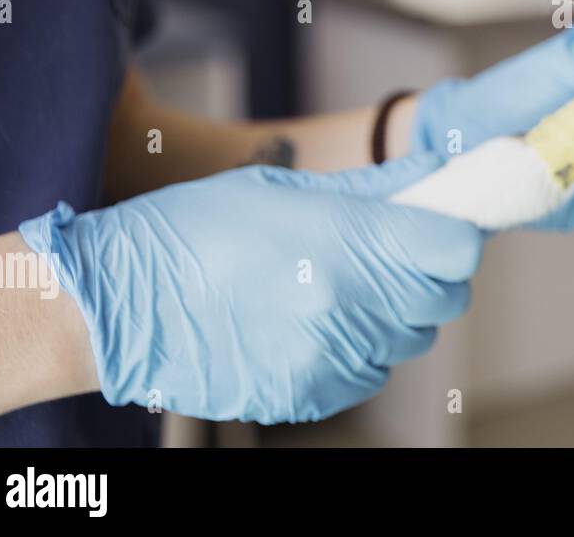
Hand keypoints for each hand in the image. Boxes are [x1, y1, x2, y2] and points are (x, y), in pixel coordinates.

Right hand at [18, 155, 481, 423]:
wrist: (116, 303)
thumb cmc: (195, 230)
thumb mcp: (284, 187)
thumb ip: (370, 190)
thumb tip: (432, 178)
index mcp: (349, 243)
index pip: (456, 250)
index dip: (454, 236)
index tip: (439, 228)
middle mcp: (350, 306)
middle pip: (443, 299)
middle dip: (428, 275)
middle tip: (392, 256)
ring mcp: (330, 357)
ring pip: (409, 342)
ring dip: (393, 316)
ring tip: (340, 290)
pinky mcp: (307, 395)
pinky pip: (367, 375)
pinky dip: (357, 352)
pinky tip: (314, 326)